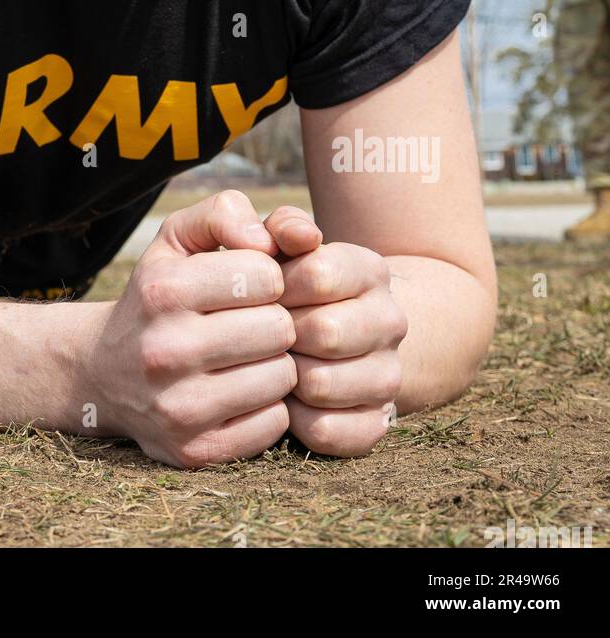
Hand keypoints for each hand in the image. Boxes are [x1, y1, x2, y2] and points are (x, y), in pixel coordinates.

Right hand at [80, 189, 317, 468]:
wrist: (102, 373)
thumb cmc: (158, 295)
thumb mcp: (177, 239)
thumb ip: (227, 213)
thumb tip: (275, 238)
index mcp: (163, 290)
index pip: (265, 275)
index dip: (266, 277)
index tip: (248, 286)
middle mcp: (164, 349)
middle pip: (278, 328)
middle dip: (274, 321)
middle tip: (251, 324)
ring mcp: (177, 407)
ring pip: (282, 378)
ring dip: (274, 364)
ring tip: (247, 357)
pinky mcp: (193, 451)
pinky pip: (273, 425)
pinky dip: (267, 407)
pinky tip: (241, 392)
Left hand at [263, 206, 407, 457]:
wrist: (323, 337)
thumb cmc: (286, 282)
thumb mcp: (281, 243)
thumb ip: (281, 224)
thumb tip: (294, 235)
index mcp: (370, 269)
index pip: (318, 274)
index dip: (277, 285)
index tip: (264, 291)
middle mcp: (391, 321)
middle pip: (323, 332)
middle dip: (280, 334)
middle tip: (265, 332)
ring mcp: (389, 375)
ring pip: (321, 384)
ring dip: (284, 377)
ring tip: (274, 362)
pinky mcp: (376, 424)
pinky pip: (325, 430)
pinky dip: (295, 419)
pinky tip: (287, 399)